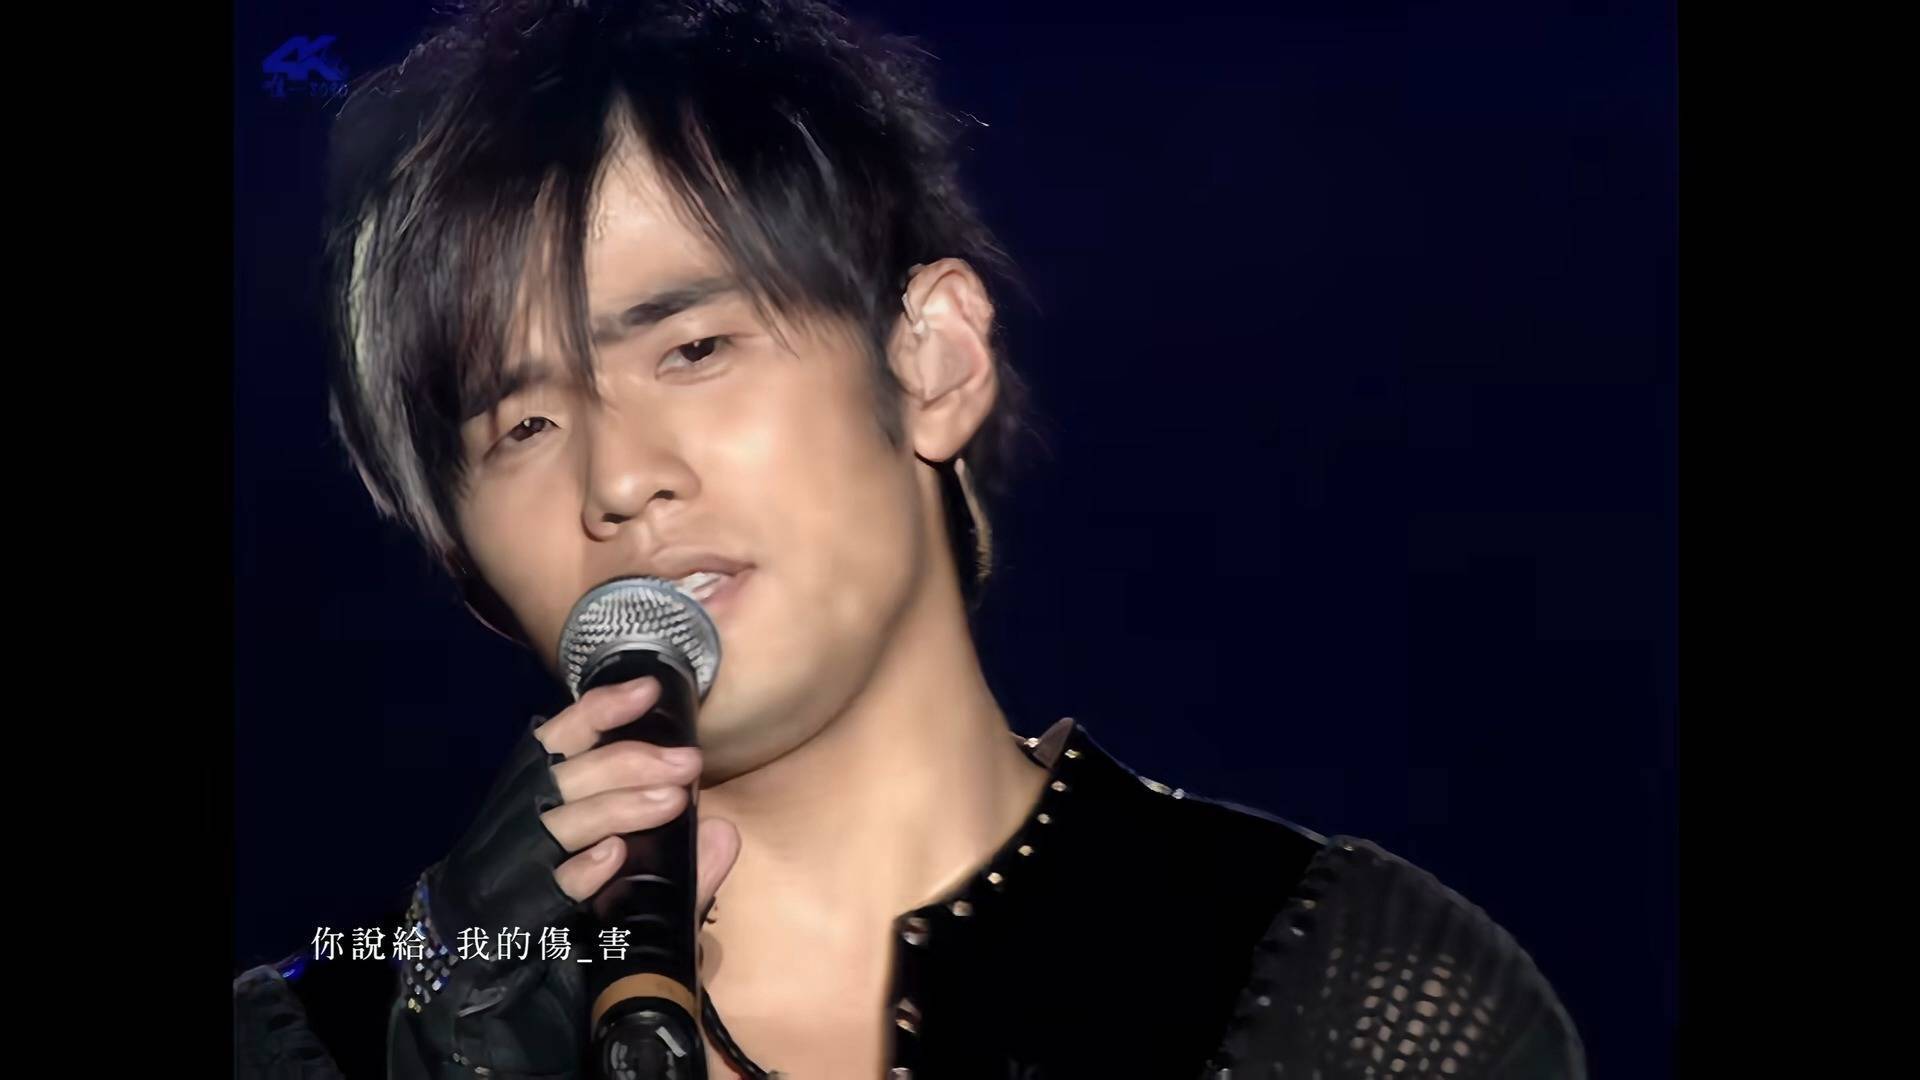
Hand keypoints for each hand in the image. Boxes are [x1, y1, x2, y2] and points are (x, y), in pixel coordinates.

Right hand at [534, 676, 740, 922]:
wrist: (484, 956)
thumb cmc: (563, 894)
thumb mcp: (619, 863)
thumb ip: (678, 856)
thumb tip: (724, 833)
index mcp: (540, 792)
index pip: (563, 736)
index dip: (601, 709)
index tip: (649, 690)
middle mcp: (523, 818)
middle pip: (573, 773)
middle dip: (632, 760)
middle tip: (688, 762)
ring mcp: (519, 863)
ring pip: (568, 821)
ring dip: (622, 806)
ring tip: (673, 799)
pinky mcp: (520, 909)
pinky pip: (551, 884)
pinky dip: (583, 869)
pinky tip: (614, 856)